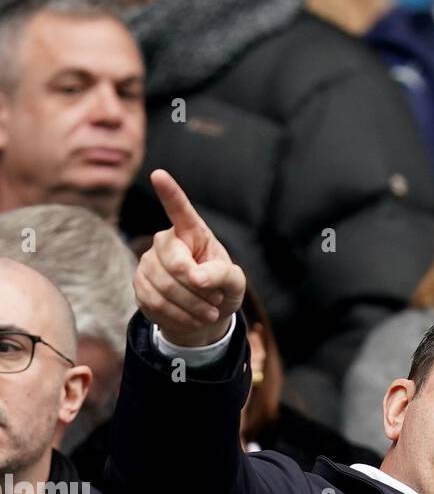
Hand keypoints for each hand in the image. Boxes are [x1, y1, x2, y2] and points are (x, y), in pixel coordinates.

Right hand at [134, 169, 245, 347]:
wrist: (204, 315)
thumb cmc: (221, 289)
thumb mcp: (234, 282)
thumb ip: (222, 274)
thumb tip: (196, 278)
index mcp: (192, 231)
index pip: (179, 209)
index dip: (170, 192)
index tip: (159, 175)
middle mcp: (166, 241)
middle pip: (176, 264)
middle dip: (199, 290)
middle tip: (217, 302)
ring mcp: (149, 261)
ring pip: (164, 287)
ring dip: (193, 307)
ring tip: (209, 313)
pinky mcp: (140, 284)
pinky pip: (155, 303)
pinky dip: (180, 317)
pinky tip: (192, 319)